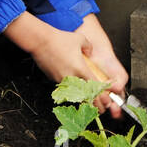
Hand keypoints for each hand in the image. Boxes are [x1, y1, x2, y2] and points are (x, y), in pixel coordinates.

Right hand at [3, 12, 129, 116]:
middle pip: (85, 95)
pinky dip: (71, 88)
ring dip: (82, 97)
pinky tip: (74, 88)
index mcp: (80, 68)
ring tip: (88, 100)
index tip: (106, 99)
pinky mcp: (53, 79)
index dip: (102, 95)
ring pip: (75, 92)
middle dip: (94, 103)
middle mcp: (71, 76)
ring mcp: (61, 79)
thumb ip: (88, 47)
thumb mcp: (80, 39)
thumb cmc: (58, 39)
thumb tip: (90, 51)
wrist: (40, 41)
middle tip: (100, 108)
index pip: (94, 87)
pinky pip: (65, 86)